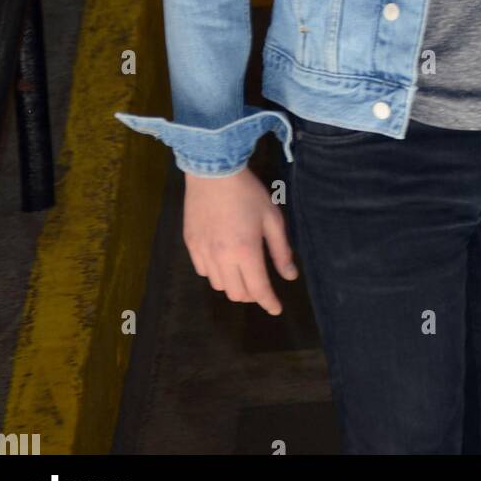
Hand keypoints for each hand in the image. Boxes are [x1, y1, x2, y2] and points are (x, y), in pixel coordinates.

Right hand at [183, 165, 297, 314]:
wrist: (213, 171)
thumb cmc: (248, 193)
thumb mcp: (272, 218)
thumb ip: (280, 250)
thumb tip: (290, 276)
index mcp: (246, 252)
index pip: (258, 289)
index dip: (269, 302)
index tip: (276, 308)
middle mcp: (222, 258)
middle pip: (237, 294)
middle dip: (252, 295)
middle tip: (261, 285)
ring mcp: (203, 253)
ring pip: (219, 286)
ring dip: (234, 285)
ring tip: (243, 271)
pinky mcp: (190, 245)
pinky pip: (204, 272)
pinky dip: (216, 273)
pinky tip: (223, 261)